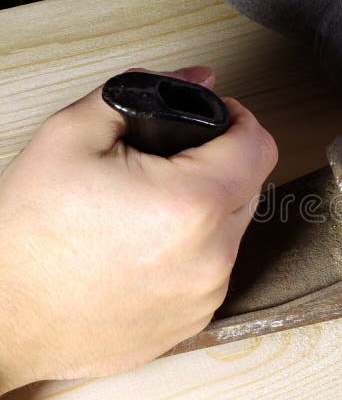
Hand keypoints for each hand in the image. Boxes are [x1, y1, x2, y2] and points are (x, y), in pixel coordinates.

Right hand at [0, 67, 276, 393]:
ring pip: (234, 230)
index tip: (218, 119)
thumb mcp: (72, 136)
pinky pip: (215, 268)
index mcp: (192, 205)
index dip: (240, 121)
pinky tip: (151, 245)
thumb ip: (143, 91)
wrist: (5, 319)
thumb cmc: (29, 235)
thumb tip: (199, 80)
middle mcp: (212, 256)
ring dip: (209, 208)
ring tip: (154, 205)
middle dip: (222, 164)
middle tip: (172, 161)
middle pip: (251, 186)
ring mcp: (207, 294)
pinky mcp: (197, 318)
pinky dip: (195, 249)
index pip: (259, 146)